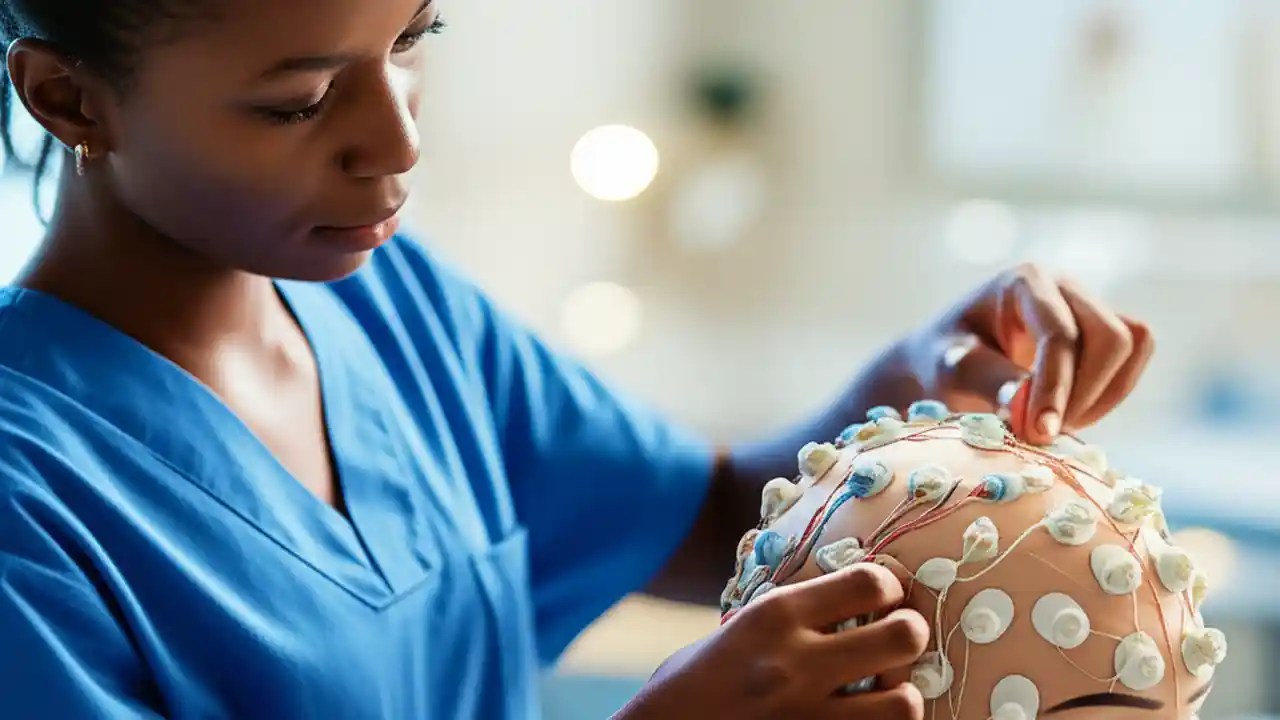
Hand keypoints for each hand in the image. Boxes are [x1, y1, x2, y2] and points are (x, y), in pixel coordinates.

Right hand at [616, 564, 928, 719]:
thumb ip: (784, 621)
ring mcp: (810, 717)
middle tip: (898, 640)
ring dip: (902, 695)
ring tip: (886, 693)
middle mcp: (798, 664)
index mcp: (774, 617)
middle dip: (910, 635)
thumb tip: (841, 605)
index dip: (890, 587)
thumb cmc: (688, 688)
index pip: (868, 582)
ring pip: (905, 702)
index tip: (884, 596)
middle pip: (903, 635)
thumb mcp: (731, 634)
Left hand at [904, 263, 1153, 443]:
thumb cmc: (944, 359)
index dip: (1056, 386)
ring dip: (1101, 398)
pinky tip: (1069, 416)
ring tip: (1052, 426)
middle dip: (1083, 394)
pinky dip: (1110, 397)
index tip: (1040, 433)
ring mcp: (1090, 306)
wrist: (948, 360)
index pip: (1060, 334)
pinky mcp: (1104, 333)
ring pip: (1132, 348)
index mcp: (1025, 281)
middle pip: (1111, 337)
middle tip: (1043, 433)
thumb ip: (987, 381)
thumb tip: (1027, 405)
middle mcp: (1065, 286)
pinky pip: (1132, 363)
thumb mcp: (950, 369)